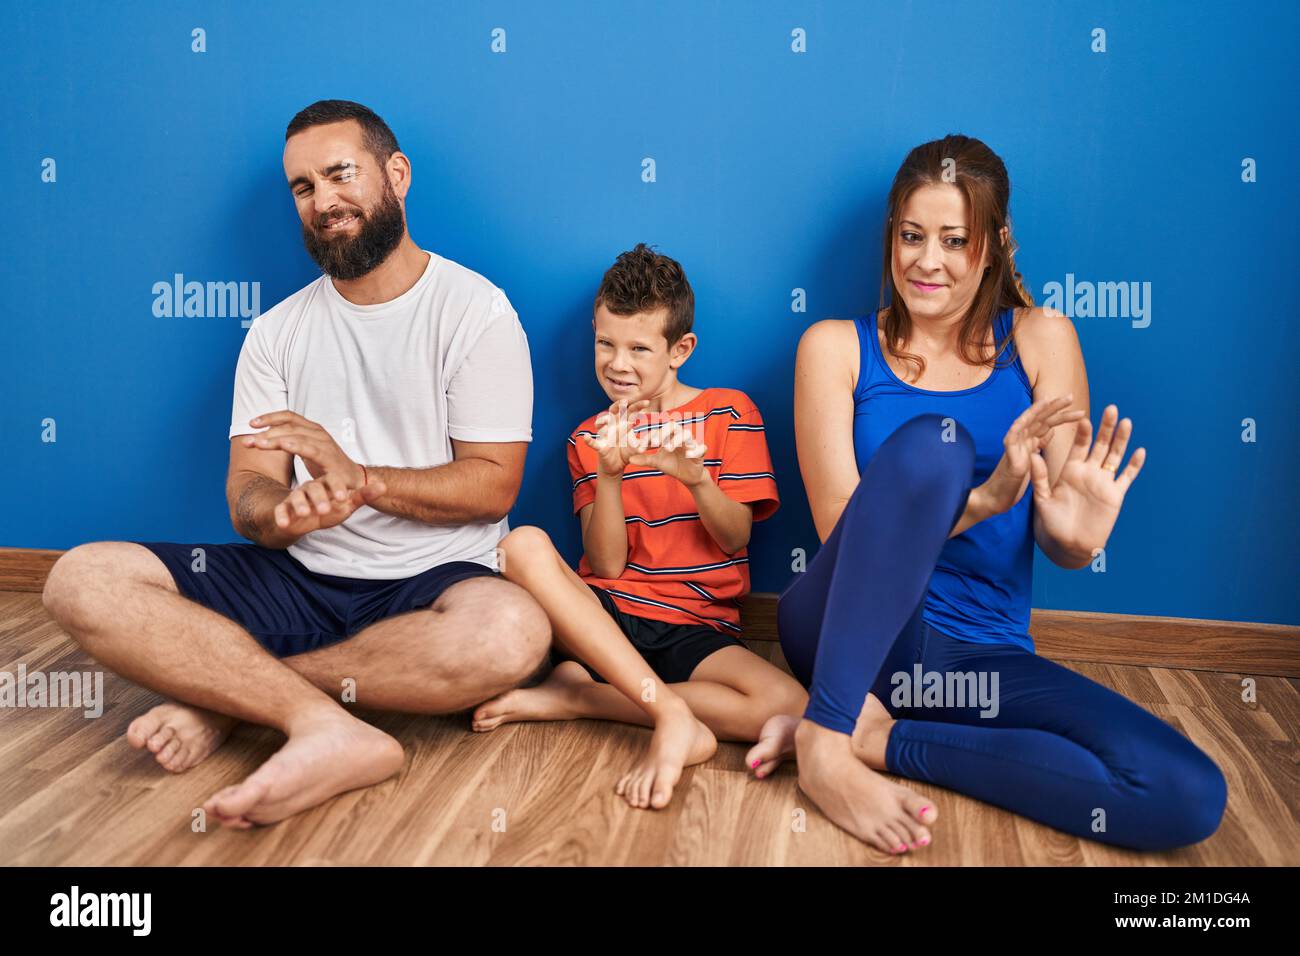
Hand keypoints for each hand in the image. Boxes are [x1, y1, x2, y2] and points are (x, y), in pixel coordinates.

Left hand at [242, 410, 363, 486]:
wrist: (353, 481)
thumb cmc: (328, 467)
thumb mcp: (307, 451)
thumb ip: (292, 442)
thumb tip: (266, 438)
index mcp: (312, 429)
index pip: (288, 416)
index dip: (269, 417)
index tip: (251, 424)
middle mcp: (318, 432)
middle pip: (288, 425)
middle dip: (265, 432)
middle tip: (246, 441)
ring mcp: (324, 443)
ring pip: (295, 435)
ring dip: (274, 439)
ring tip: (256, 444)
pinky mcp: (328, 456)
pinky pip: (309, 448)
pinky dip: (295, 445)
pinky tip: (282, 445)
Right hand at [272, 473, 388, 537]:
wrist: (307, 516)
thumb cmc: (331, 507)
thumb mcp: (348, 503)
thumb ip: (364, 495)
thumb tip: (384, 486)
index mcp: (327, 483)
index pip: (333, 480)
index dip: (338, 488)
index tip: (343, 498)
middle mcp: (311, 487)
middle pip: (314, 488)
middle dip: (319, 498)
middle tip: (325, 509)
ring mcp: (296, 496)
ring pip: (297, 497)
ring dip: (300, 505)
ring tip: (304, 513)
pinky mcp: (284, 508)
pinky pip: (281, 510)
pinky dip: (281, 516)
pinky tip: (284, 524)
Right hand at [584, 399, 650, 476]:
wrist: (615, 466)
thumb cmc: (626, 452)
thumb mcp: (638, 446)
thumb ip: (648, 442)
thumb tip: (663, 439)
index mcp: (623, 423)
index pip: (630, 411)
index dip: (638, 406)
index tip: (648, 402)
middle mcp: (613, 426)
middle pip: (614, 412)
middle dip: (619, 406)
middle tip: (626, 402)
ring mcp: (605, 435)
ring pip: (601, 424)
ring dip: (603, 420)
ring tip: (607, 418)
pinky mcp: (600, 446)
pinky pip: (593, 442)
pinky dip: (589, 440)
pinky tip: (586, 437)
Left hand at [627, 418, 708, 486]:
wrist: (688, 476)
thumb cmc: (672, 465)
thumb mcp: (657, 463)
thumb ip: (645, 459)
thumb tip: (629, 459)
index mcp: (668, 436)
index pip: (657, 432)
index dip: (648, 439)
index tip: (638, 448)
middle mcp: (680, 436)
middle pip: (672, 426)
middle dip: (662, 433)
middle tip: (653, 442)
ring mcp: (691, 443)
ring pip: (686, 435)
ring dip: (676, 440)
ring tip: (667, 448)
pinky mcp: (701, 452)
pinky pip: (701, 448)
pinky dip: (696, 450)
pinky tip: (689, 454)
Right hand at [972, 395, 1085, 517]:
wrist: (995, 500)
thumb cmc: (1012, 484)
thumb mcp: (1033, 462)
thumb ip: (1039, 445)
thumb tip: (1050, 431)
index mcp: (1030, 443)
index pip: (1047, 425)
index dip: (1062, 417)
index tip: (1079, 411)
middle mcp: (1022, 442)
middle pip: (1040, 420)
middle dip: (1055, 408)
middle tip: (1071, 397)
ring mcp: (1014, 447)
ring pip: (1026, 423)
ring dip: (1037, 411)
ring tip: (1051, 400)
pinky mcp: (1008, 456)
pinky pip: (1012, 437)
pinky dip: (1018, 426)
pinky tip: (1027, 417)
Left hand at [1030, 404, 1145, 558]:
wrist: (1069, 544)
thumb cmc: (1053, 523)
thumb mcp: (1043, 499)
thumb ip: (1040, 477)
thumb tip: (1032, 455)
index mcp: (1070, 471)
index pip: (1079, 446)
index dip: (1083, 432)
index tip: (1084, 418)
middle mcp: (1088, 473)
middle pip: (1100, 445)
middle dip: (1106, 428)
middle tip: (1112, 409)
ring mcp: (1103, 482)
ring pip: (1115, 456)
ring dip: (1121, 440)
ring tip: (1126, 422)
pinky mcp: (1115, 495)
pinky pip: (1126, 477)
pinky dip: (1134, 465)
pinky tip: (1140, 451)